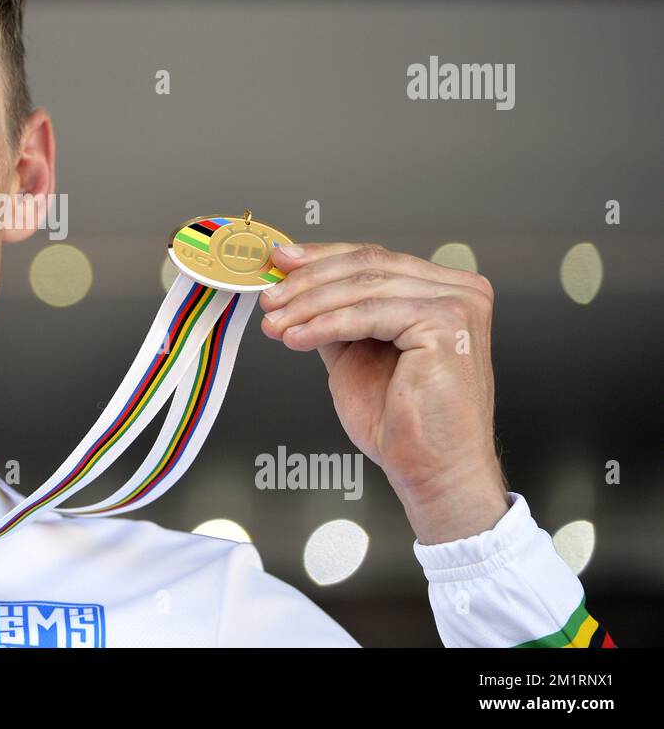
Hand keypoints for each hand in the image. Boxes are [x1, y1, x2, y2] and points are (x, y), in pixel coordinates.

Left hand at [257, 242, 509, 542]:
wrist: (433, 471)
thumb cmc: (405, 423)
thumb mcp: (357, 352)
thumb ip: (336, 316)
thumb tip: (292, 287)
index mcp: (442, 290)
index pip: (372, 257)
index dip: (320, 258)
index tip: (280, 263)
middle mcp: (458, 290)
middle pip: (367, 265)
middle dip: (307, 281)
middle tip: (270, 298)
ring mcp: (457, 304)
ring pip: (363, 287)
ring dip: (309, 305)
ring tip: (277, 324)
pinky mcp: (446, 325)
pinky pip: (369, 314)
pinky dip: (326, 324)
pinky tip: (298, 337)